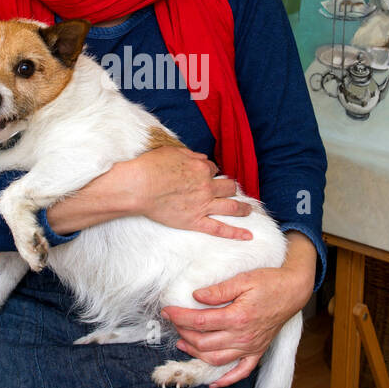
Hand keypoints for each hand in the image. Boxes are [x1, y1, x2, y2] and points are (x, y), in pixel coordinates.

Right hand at [125, 146, 254, 240]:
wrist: (139, 186)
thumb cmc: (151, 167)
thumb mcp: (172, 152)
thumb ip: (190, 155)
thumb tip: (202, 159)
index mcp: (201, 168)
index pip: (213, 169)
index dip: (210, 172)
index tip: (206, 175)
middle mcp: (206, 186)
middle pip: (228, 187)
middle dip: (230, 188)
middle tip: (230, 191)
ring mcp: (203, 205)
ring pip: (232, 206)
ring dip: (243, 208)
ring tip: (249, 210)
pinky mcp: (195, 221)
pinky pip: (220, 229)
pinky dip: (236, 233)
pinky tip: (248, 235)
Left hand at [161, 235, 315, 387]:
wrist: (293, 291)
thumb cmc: (269, 282)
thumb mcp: (243, 279)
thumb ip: (219, 290)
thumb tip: (196, 296)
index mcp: (237, 317)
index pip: (199, 321)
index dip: (179, 317)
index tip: (167, 311)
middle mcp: (242, 337)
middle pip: (203, 342)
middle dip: (183, 333)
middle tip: (173, 322)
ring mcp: (250, 347)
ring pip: (215, 359)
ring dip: (195, 354)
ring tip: (182, 343)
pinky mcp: (257, 352)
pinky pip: (240, 373)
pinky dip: (226, 381)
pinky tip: (213, 383)